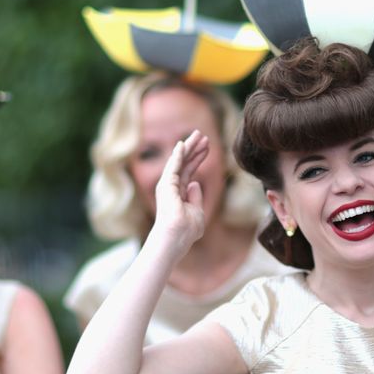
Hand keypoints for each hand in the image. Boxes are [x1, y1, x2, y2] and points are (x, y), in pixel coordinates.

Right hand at [152, 130, 209, 256]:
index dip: (198, 157)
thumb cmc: (186, 231)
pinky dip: (177, 155)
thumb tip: (195, 183)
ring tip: (198, 134)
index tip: (208, 146)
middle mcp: (172, 187)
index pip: (190, 170)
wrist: (176, 239)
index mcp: (179, 193)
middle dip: (194, 148)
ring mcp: (168, 186)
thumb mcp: (198, 213)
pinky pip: (173, 167)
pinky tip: (183, 144)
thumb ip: (196, 198)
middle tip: (202, 134)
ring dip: (189, 147)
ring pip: (179, 161)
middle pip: (185, 163)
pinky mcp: (166, 186)